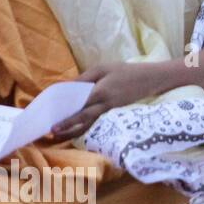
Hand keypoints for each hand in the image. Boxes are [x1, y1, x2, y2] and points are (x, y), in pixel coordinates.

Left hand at [48, 62, 167, 140]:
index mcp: (102, 91)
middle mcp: (105, 104)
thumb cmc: (126, 71)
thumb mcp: (104, 68)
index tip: (52, 113)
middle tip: (52, 131)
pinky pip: (96, 123)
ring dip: (73, 131)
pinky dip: (84, 128)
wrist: (151, 80)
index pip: (79, 102)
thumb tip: (67, 86)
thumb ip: (85, 77)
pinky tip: (74, 131)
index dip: (65, 108)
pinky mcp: (113, 114)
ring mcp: (110, 111)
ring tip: (59, 136)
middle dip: (67, 125)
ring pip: (89, 124)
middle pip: (83, 117)